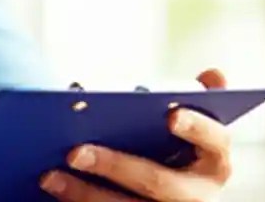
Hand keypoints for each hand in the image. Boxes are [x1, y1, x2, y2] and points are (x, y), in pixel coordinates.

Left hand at [41, 69, 233, 200]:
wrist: (167, 197)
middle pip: (157, 182)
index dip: (195, 127)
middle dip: (115, 166)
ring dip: (84, 194)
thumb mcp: (183, 128)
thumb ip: (191, 103)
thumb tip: (215, 74)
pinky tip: (52, 192)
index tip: (170, 114)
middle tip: (74, 151)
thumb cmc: (169, 150)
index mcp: (215, 161)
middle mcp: (200, 196)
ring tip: (49, 176)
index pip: (214, 140)